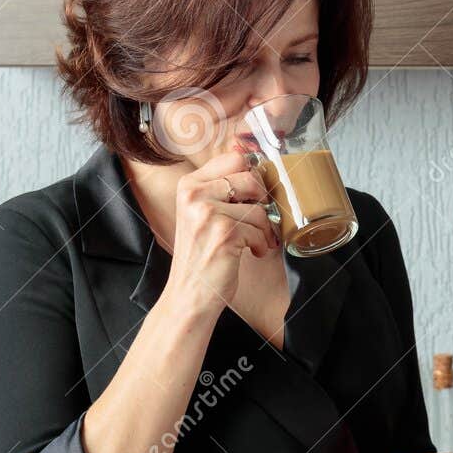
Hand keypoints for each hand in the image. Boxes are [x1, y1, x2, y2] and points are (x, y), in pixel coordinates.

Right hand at [163, 146, 277, 315]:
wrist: (189, 294)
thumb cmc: (202, 255)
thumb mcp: (202, 214)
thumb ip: (222, 190)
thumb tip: (256, 165)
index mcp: (189, 185)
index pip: (234, 158)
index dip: (253, 175)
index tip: (254, 195)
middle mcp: (194, 194)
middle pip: (251, 179)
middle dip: (262, 203)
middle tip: (258, 220)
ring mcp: (208, 213)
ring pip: (259, 208)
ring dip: (263, 230)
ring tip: (254, 242)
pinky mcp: (224, 233)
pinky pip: (260, 230)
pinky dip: (261, 245)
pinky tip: (250, 253)